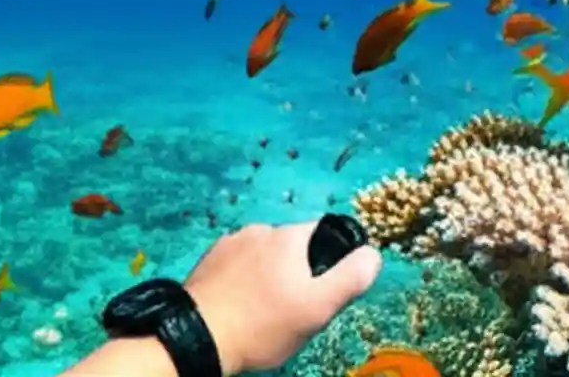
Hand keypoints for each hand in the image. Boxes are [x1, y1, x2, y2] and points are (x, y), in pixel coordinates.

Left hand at [185, 221, 381, 374]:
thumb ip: (352, 277)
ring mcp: (228, 243)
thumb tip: (372, 254)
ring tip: (261, 311)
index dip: (328, 264)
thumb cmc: (263, 324)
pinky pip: (237, 266)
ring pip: (263, 256)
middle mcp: (259, 229)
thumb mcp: (318, 307)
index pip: (324, 235)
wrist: (196, 339)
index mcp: (289, 236)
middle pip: (293, 247)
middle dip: (296, 273)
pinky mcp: (207, 261)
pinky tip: (238, 307)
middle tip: (290, 309)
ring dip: (267, 276)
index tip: (319, 293)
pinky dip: (243, 281)